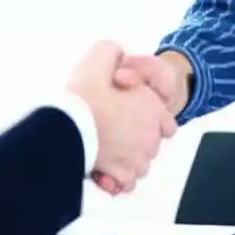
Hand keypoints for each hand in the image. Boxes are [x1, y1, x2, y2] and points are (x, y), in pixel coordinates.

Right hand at [68, 41, 176, 195]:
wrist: (68, 127)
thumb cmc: (86, 95)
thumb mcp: (99, 56)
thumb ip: (113, 52)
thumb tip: (117, 54)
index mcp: (152, 110)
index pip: (167, 123)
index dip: (152, 119)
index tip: (133, 116)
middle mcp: (150, 137)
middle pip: (152, 144)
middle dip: (138, 139)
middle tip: (115, 131)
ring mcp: (137, 160)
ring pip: (140, 164)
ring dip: (129, 159)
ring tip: (109, 150)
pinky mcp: (121, 177)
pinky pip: (127, 183)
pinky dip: (119, 179)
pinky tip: (106, 170)